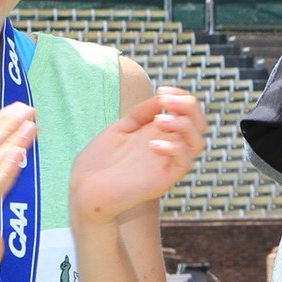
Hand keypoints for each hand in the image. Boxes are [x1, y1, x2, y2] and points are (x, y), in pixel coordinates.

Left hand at [70, 89, 207, 224]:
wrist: (83, 191)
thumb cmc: (97, 163)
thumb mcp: (119, 129)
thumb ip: (140, 114)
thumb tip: (160, 99)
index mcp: (158, 133)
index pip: (186, 112)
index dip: (181, 97)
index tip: (162, 90)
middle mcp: (167, 147)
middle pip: (199, 124)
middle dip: (188, 106)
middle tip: (165, 100)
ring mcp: (166, 164)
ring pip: (198, 142)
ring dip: (184, 124)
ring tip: (159, 120)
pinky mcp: (163, 180)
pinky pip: (184, 163)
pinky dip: (175, 148)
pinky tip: (152, 144)